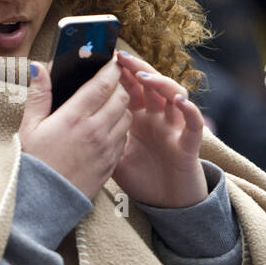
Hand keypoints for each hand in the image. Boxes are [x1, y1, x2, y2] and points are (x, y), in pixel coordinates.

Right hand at [18, 55, 130, 199]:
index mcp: (73, 117)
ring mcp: (105, 149)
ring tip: (108, 106)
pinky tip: (106, 129)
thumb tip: (38, 67)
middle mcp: (94, 131)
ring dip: (121, 107)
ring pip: (127, 117)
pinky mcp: (111, 164)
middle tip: (109, 83)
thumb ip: (38, 94)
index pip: (103, 84)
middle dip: (118, 86)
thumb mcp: (29, 126)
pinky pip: (124, 139)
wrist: (41, 201)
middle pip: (121, 97)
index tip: (111, 61)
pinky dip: (120, 129)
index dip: (111, 69)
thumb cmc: (32, 162)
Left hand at [111, 50, 208, 207]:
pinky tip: (180, 101)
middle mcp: (158, 118)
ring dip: (160, 83)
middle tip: (122, 58)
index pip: (130, 88)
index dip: (120, 73)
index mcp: (139, 118)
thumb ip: (98, 138)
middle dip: (138, 69)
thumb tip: (72, 123)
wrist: (167, 206)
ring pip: (174, 96)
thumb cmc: (142, 179)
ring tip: (144, 77)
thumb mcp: (113, 157)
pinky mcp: (189, 144)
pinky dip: (190, 110)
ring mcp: (174, 128)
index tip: (105, 60)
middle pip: (151, 85)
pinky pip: (194, 124)